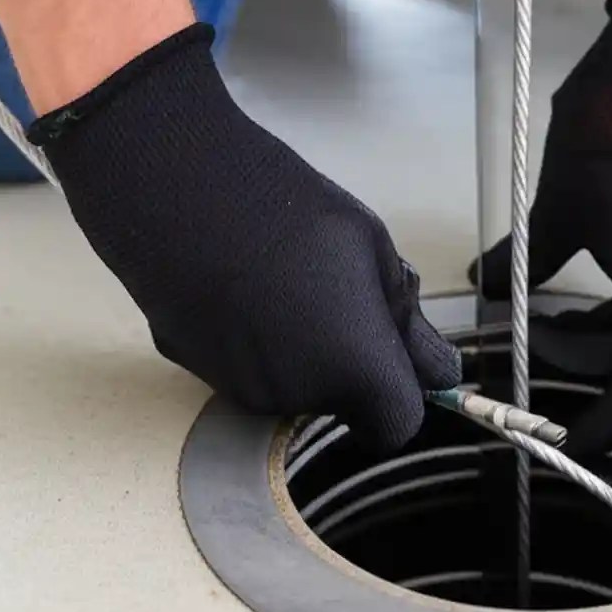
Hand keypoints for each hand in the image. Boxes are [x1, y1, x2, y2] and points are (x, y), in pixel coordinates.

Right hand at [30, 25, 459, 450]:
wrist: (175, 186)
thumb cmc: (287, 210)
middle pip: (344, 401)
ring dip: (304, 348)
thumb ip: (407, 325)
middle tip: (342, 290)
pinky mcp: (198, 370)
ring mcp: (243, 388)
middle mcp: (299, 397)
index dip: (404, 394)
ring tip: (287, 277)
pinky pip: (248, 366)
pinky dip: (255, 339)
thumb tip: (436, 369)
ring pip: (296, 385)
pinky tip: (243, 284)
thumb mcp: (375, 253)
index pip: (398, 425)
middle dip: (352, 361)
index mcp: (356, 370)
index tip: (401, 358)